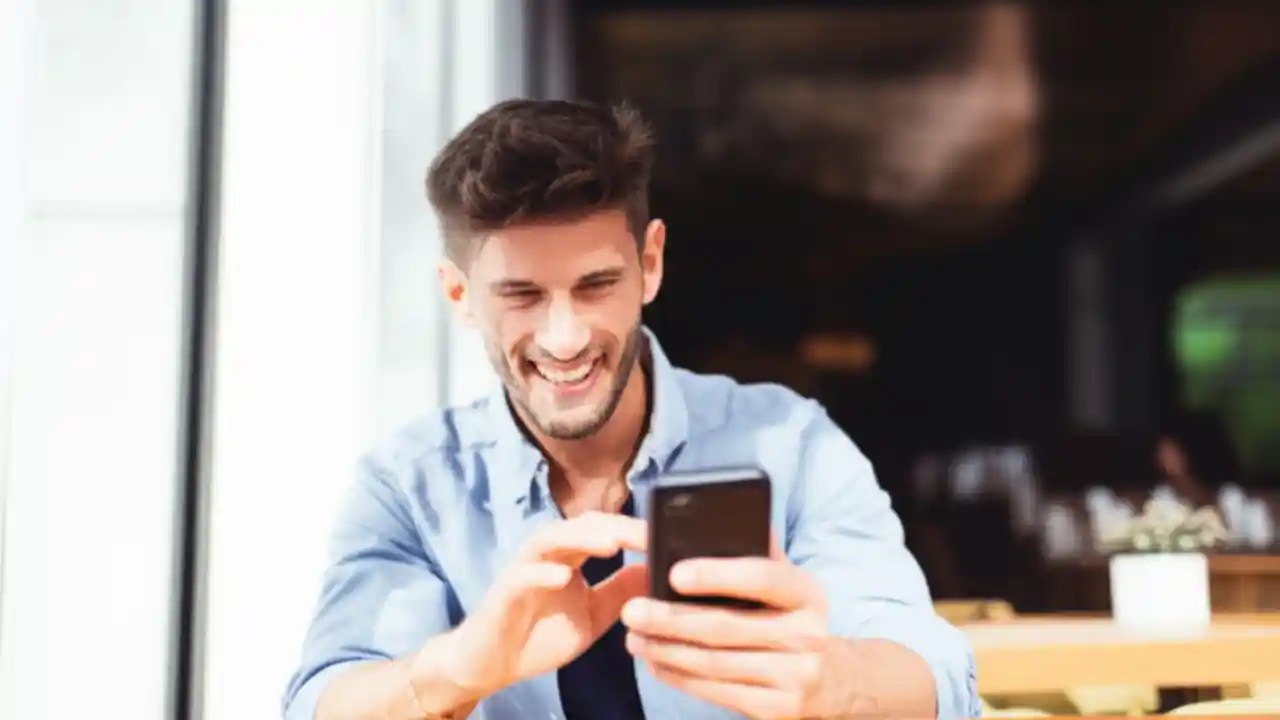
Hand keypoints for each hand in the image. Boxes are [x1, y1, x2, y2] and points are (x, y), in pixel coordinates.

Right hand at [433, 512, 647, 700]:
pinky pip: (520, 576)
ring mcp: (523, 570)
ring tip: (611, 544)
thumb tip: (654, 569)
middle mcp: (547, 556)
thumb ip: (620, 592)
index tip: (662, 535)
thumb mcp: (593, 615)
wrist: (492, 664)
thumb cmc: (540, 635)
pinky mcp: (503, 593)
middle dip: (613, 527)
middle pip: (579, 526)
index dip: (631, 530)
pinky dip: (541, 573)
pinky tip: (564, 577)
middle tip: (645, 534)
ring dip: (579, 538)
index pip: (602, 531)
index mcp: (569, 557)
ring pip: (549, 539)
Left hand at [621, 547, 849, 718]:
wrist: (832, 681)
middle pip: (727, 626)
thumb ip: (757, 551)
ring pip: (714, 663)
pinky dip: (679, 678)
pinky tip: (656, 663)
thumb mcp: (789, 583)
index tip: (673, 572)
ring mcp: (793, 675)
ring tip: (634, 637)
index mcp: (807, 593)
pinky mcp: (775, 709)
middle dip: (672, 618)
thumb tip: (707, 514)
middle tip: (633, 610)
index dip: (718, 575)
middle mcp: (805, 635)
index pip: (763, 577)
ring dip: (666, 650)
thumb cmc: (792, 618)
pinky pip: (716, 692)